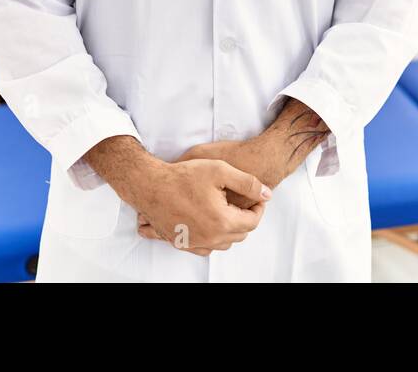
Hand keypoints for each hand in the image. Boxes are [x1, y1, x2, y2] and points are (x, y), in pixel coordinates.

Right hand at [132, 157, 270, 255]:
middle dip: (245, 218)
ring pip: (224, 243)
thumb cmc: (183, 176)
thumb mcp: (220, 170)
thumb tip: (267, 194)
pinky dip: (213, 236)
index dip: (259, 208)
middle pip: (240, 235)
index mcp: (222, 221)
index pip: (252, 222)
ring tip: (226, 208)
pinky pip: (205, 247)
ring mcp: (194, 243)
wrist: (150, 185)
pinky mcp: (182, 244)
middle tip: (242, 201)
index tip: (258, 197)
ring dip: (230, 228)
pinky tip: (210, 220)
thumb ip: (248, 183)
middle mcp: (210, 238)